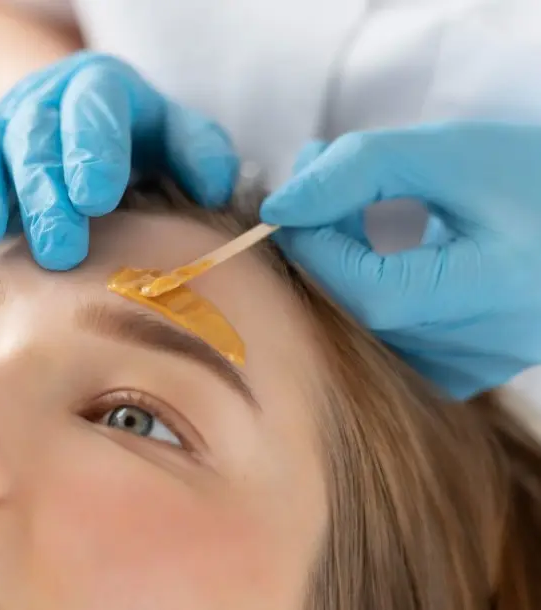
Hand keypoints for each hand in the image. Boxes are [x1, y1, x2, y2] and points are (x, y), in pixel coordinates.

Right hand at [0, 51, 237, 269]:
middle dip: (43, 194)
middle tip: (58, 247)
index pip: (91, 113)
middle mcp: (40, 108)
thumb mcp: (171, 132)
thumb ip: (197, 149)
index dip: (91, 149)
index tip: (97, 194)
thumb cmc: (135, 138)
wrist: (76, 118)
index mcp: (96, 93)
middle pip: (35, 144)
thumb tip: (216, 182)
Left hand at [261, 121, 540, 398]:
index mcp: (504, 288)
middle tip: (311, 202)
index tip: (289, 207)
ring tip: (352, 216)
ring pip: (368, 333)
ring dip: (338, 273)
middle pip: (364, 318)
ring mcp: (478, 369)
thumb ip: (361, 167)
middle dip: (320, 257)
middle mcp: (493, 346)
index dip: (318, 251)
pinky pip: (388, 343)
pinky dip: (365, 297)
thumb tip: (279, 208)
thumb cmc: (532, 174)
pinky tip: (380, 254)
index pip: (374, 292)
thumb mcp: (450, 151)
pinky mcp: (466, 374)